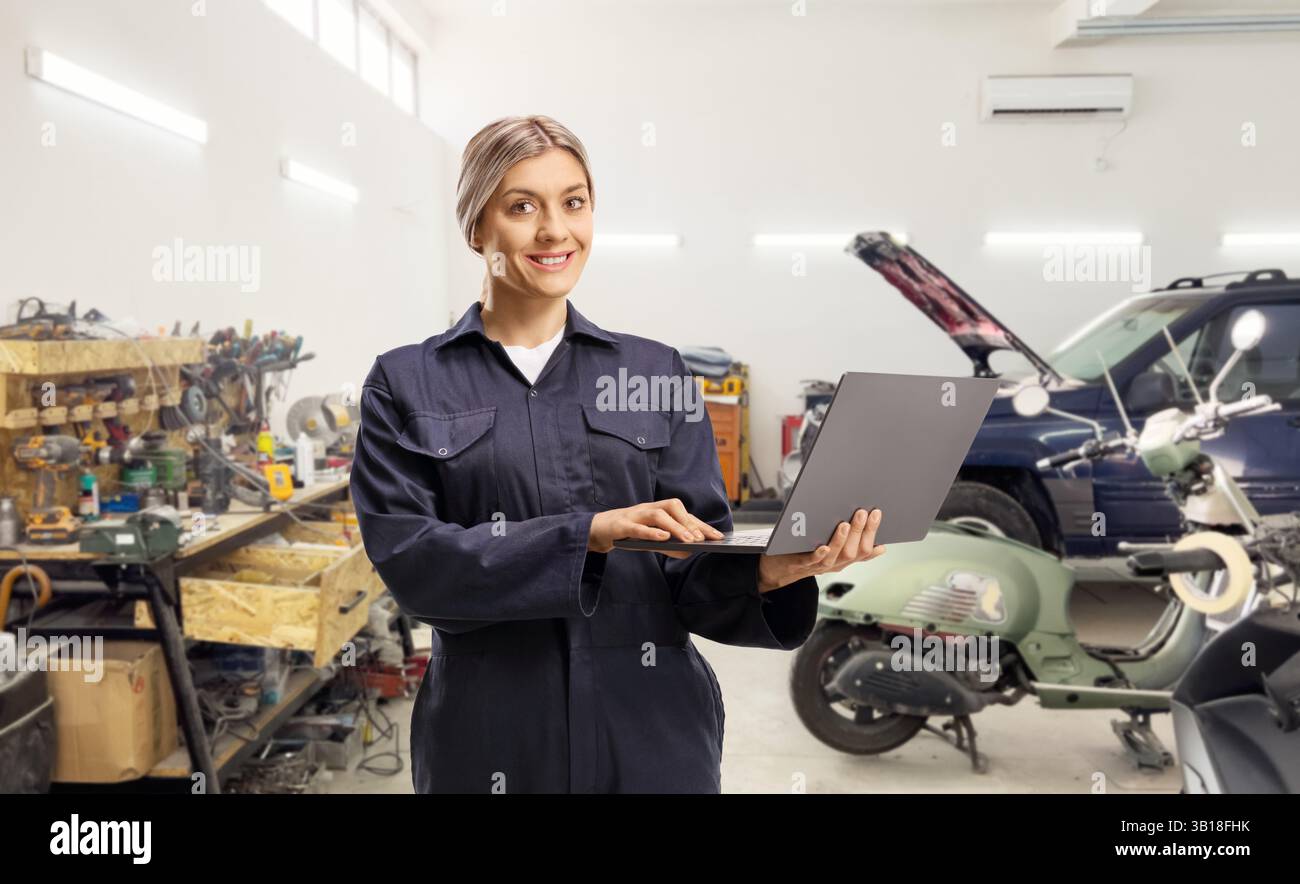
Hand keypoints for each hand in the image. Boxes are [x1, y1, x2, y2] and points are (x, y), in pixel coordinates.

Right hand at [588, 498, 724, 558]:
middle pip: (673, 507)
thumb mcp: (651, 539)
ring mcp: (634, 514)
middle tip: (703, 539)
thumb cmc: (627, 533)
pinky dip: (651, 531)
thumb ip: (669, 545)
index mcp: (658, 510)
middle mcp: (648, 508)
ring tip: (689, 540)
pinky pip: (637, 526)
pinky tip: (663, 538)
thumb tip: (689, 551)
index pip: (684, 514)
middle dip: (689, 523)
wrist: (597, 530)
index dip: (701, 524)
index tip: (717, 536)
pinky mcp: (621, 524)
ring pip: (657, 515)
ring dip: (675, 527)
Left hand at [757, 508, 885, 592]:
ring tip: (845, 524)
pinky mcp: (800, 564)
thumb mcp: (829, 547)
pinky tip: (823, 547)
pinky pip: (812, 561)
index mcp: (842, 559)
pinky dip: (819, 555)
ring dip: (841, 541)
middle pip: (852, 552)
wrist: (778, 569)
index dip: (872, 533)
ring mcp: (818, 565)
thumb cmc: (805, 551)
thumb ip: (844, 538)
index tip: (877, 514)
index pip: (864, 550)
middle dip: (861, 532)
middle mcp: (834, 564)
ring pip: (835, 556)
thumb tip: (858, 517)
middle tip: (864, 512)